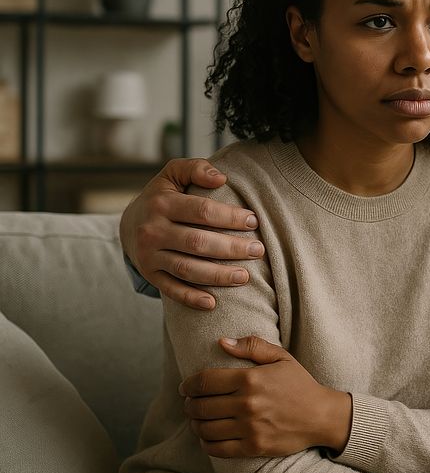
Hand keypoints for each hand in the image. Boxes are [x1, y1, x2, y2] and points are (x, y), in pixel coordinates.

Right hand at [120, 158, 263, 309]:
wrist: (128, 224)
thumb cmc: (162, 196)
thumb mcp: (173, 174)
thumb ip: (196, 169)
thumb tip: (221, 178)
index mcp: (162, 204)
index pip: (202, 211)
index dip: (230, 217)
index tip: (253, 221)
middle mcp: (152, 231)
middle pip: (198, 243)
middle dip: (232, 247)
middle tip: (258, 250)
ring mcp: (150, 256)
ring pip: (187, 269)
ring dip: (218, 276)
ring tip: (245, 276)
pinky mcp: (150, 275)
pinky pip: (171, 289)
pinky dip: (191, 298)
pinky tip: (213, 303)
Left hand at [181, 336, 352, 457]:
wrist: (322, 416)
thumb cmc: (300, 385)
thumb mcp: (281, 358)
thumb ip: (252, 346)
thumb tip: (222, 342)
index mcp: (250, 379)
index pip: (205, 382)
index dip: (189, 385)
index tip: (185, 387)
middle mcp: (247, 404)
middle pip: (200, 406)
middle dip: (189, 405)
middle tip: (190, 403)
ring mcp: (249, 427)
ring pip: (205, 428)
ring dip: (195, 424)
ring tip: (197, 420)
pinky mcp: (253, 447)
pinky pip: (217, 448)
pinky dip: (206, 443)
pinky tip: (208, 436)